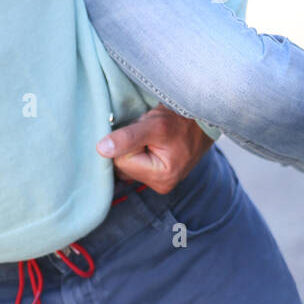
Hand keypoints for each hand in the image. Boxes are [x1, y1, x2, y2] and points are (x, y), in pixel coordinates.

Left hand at [96, 104, 213, 193]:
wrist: (202, 119)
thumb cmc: (181, 120)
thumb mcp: (154, 124)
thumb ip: (127, 137)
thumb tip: (101, 150)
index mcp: (160, 178)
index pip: (121, 161)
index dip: (127, 142)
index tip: (144, 131)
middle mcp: (160, 184)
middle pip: (122, 165)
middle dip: (128, 146)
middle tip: (147, 133)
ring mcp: (159, 180)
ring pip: (127, 163)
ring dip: (133, 147)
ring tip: (151, 137)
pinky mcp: (157, 174)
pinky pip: (134, 162)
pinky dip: (137, 150)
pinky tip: (150, 142)